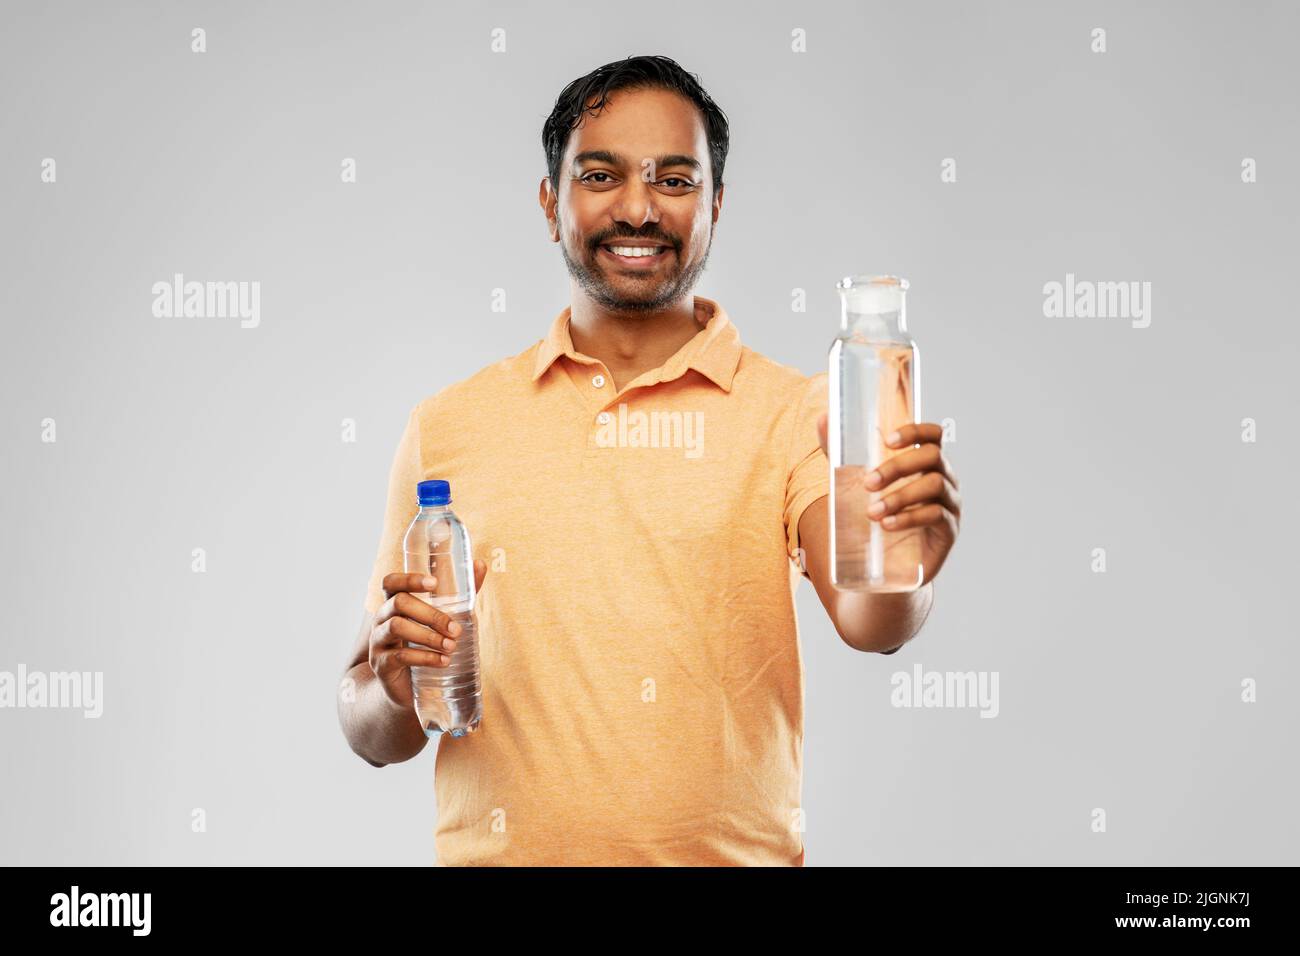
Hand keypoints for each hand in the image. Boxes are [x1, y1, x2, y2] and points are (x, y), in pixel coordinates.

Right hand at [368, 561, 488, 710]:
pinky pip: (400, 656)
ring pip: (396, 627)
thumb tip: (480, 564)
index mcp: (394, 604)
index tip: (434, 583)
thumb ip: (461, 594)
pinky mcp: (382, 664)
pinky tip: (444, 661)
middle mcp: (381, 619)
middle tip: (456, 629)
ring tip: (451, 646)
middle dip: (431, 614)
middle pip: (399, 603)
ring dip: (429, 636)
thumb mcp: (442, 618)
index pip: (391, 582)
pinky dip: (426, 657)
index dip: (409, 578)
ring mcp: (378, 642)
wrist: (404, 686)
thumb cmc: (425, 644)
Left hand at [817, 414, 960, 584]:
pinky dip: (908, 518)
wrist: (886, 563)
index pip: (933, 434)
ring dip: (899, 496)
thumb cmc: (875, 513)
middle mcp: (945, 477)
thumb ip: (840, 451)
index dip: (915, 431)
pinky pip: (936, 516)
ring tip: (872, 512)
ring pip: (934, 485)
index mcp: (925, 462)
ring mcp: (950, 504)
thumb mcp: (854, 481)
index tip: (887, 440)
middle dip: (897, 467)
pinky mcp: (948, 531)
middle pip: (932, 456)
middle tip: (867, 483)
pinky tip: (887, 525)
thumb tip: (823, 419)